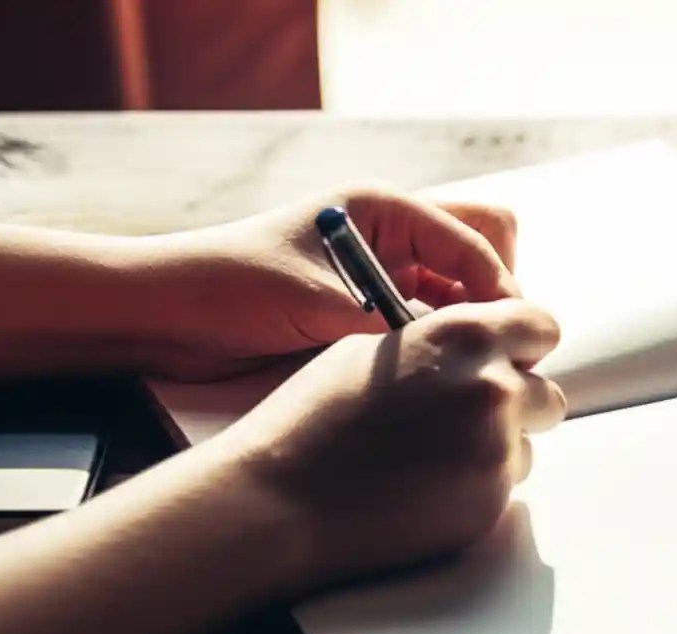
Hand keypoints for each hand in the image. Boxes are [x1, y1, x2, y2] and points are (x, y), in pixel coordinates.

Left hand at [144, 187, 520, 379]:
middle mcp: (392, 237)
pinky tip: (435, 380)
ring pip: (460, 293)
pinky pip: (427, 324)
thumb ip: (394, 325)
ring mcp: (382, 276)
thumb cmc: (233, 286)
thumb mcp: (322, 303)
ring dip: (469, 325)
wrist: (165, 316)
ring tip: (468, 369)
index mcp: (384, 210)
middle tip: (492, 347)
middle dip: (497, 296)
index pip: (475, 239)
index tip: (511, 336)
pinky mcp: (368, 314)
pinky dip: (439, 346)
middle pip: (482, 251)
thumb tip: (457, 353)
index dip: (501, 288)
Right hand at [211, 298, 566, 585]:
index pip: (542, 326)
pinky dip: (474, 486)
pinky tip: (421, 486)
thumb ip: (440, 342)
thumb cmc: (313, 420)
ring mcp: (495, 451)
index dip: (525, 343)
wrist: (281, 500)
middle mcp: (492, 389)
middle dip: (518, 403)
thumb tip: (475, 347)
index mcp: (464, 338)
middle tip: (468, 415)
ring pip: (526, 445)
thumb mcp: (374, 348)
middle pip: (548, 393)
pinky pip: (503, 488)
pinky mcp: (488, 504)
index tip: (514, 357)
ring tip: (431, 456)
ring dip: (497, 448)